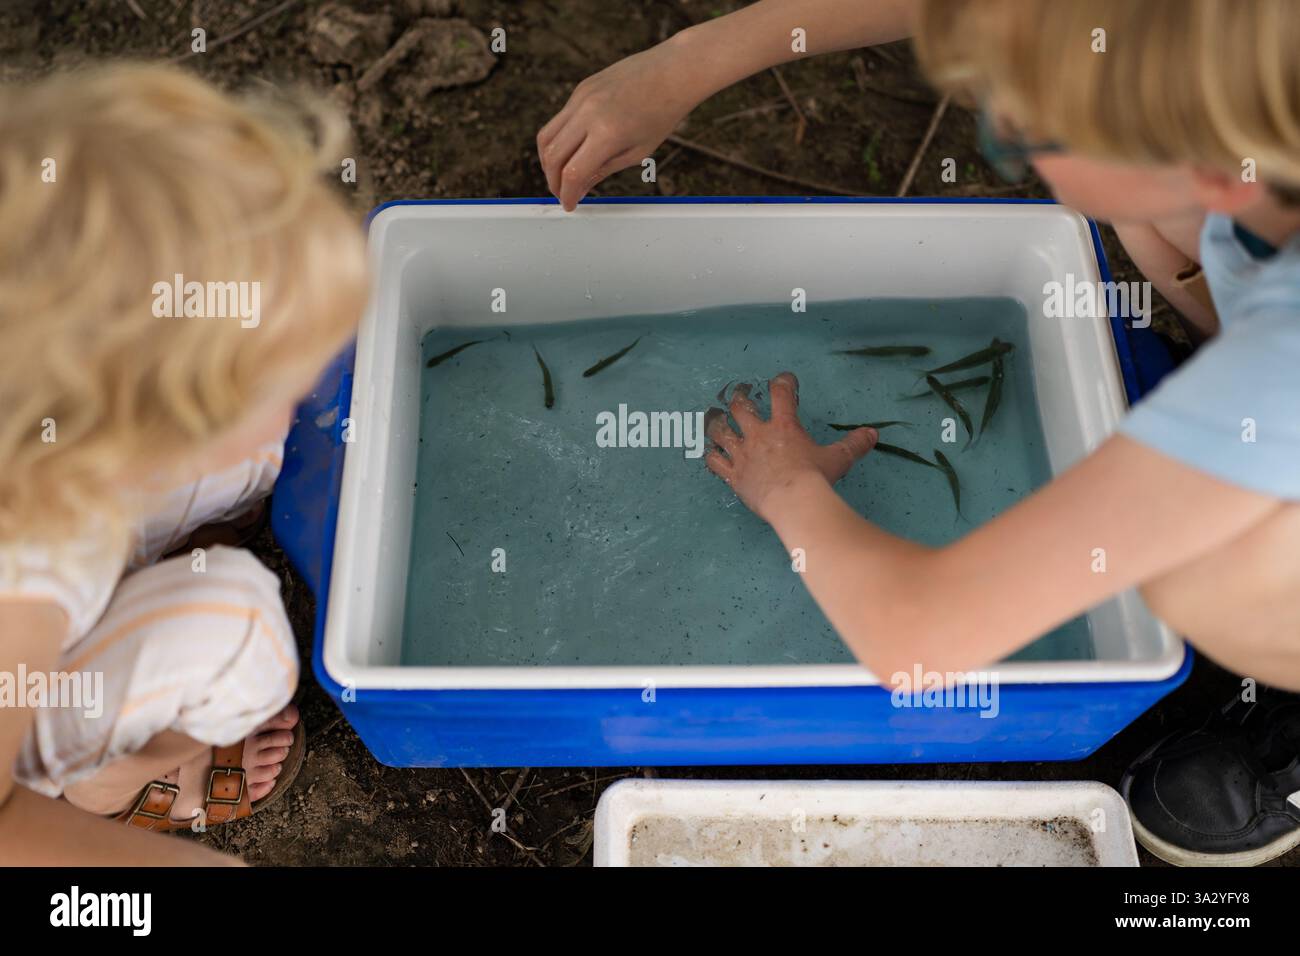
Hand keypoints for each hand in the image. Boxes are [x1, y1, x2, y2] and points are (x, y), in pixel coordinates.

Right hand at [536, 34, 707, 210]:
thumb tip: (579, 188)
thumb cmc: (662, 113)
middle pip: (552, 156)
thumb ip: (603, 171)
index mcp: (607, 133)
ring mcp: (581, 97)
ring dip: (549, 161)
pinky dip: (559, 140)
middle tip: (562, 193)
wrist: (672, 72)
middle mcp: (588, 113)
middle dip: (553, 181)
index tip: (569, 204)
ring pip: (547, 136)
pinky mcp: (580, 89)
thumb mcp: (637, 152)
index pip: (572, 173)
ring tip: (561, 174)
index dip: (567, 194)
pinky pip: (559, 120)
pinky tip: (572, 150)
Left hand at [704, 372, 876, 521]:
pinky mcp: (733, 474)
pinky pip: (715, 462)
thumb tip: (873, 434)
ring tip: (716, 423)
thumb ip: (853, 445)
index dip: (783, 382)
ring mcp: (743, 454)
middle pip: (741, 408)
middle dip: (739, 399)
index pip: (781, 393)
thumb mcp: (838, 459)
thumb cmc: (816, 478)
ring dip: (718, 426)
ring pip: (721, 432)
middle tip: (739, 395)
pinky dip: (712, 457)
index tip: (785, 379)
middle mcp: (758, 434)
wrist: (793, 501)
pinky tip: (711, 455)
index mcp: (784, 426)